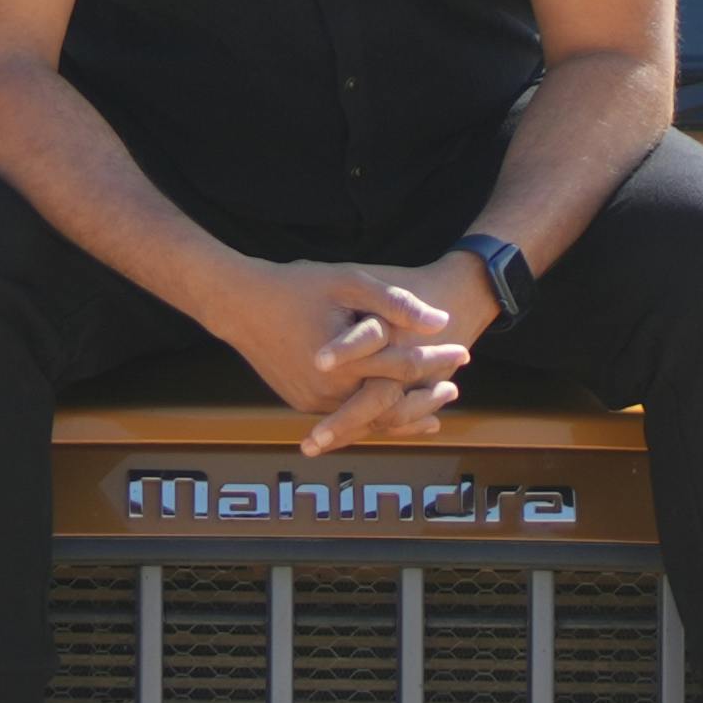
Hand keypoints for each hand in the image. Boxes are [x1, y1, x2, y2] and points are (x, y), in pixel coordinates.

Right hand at [219, 259, 470, 456]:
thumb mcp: (348, 282)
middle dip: (426, 398)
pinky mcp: (303, 405)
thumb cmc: (295, 286)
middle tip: (455, 389)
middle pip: (392, 405)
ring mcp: (313, 402)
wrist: (239, 305)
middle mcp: (330, 390)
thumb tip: (439, 320)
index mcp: (346, 361)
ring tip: (434, 410)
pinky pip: (347, 418)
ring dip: (404, 415)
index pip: (404, 366)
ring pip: (370, 420)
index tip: (464, 351)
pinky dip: (374, 419)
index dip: (437, 359)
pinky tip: (392, 415)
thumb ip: (394, 303)